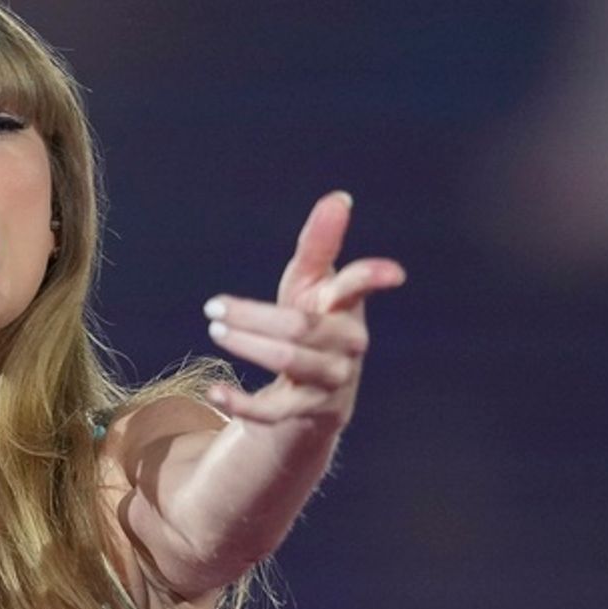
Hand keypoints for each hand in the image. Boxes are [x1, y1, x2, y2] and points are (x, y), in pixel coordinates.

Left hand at [203, 190, 404, 428]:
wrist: (316, 391)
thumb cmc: (314, 320)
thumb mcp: (311, 283)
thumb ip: (320, 242)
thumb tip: (339, 198)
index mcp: (346, 307)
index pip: (359, 288)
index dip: (374, 277)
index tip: (395, 274)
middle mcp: (347, 344)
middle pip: (301, 327)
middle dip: (253, 316)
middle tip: (213, 307)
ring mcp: (331, 380)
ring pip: (289, 362)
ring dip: (247, 345)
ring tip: (216, 330)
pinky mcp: (309, 410)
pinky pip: (274, 411)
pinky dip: (240, 402)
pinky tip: (212, 391)